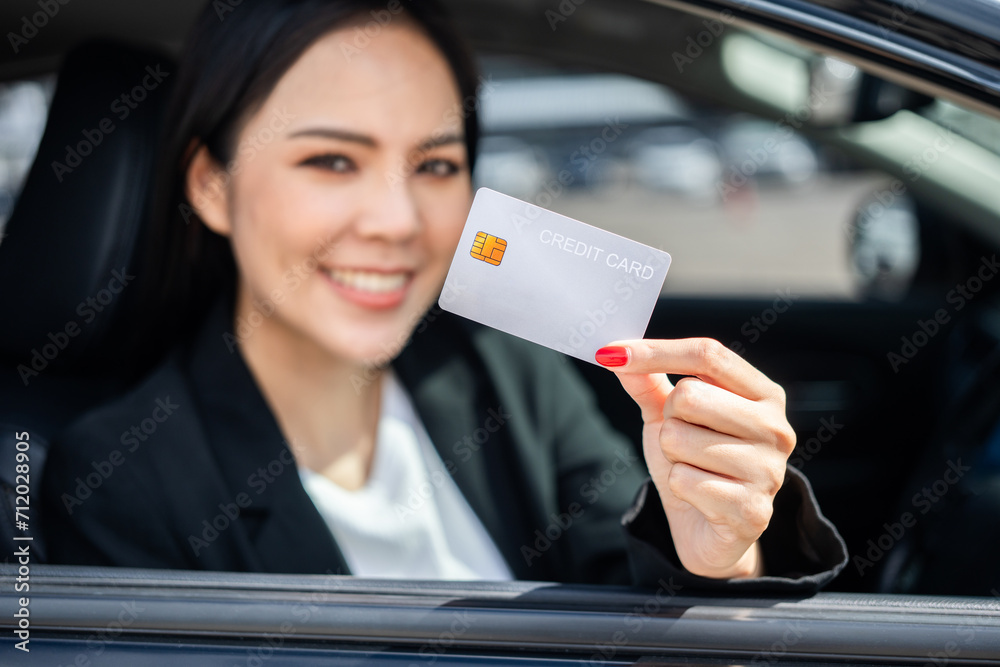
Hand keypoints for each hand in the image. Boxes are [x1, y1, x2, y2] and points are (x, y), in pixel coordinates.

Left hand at [595, 339, 795, 578]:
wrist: (707, 531)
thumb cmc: (693, 464)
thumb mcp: (667, 416)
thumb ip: (647, 381)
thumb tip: (615, 351)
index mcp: (763, 394)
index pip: (708, 354)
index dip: (657, 351)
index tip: (613, 354)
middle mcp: (775, 427)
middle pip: (689, 395)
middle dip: (668, 420)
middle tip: (684, 442)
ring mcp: (769, 470)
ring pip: (679, 438)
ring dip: (671, 457)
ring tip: (694, 469)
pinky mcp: (752, 511)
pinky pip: (683, 479)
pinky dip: (677, 486)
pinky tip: (698, 497)